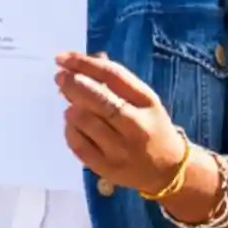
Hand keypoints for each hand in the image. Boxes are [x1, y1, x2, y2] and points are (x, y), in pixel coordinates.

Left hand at [55, 51, 189, 196]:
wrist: (167, 169)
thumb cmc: (150, 126)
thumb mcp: (143, 100)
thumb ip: (114, 82)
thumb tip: (78, 65)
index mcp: (147, 101)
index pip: (112, 75)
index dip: (84, 63)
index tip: (62, 58)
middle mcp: (136, 125)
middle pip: (98, 98)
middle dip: (72, 83)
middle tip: (60, 77)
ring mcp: (122, 149)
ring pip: (85, 121)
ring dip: (71, 108)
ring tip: (72, 106)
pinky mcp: (108, 168)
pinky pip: (79, 145)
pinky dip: (70, 130)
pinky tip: (73, 124)